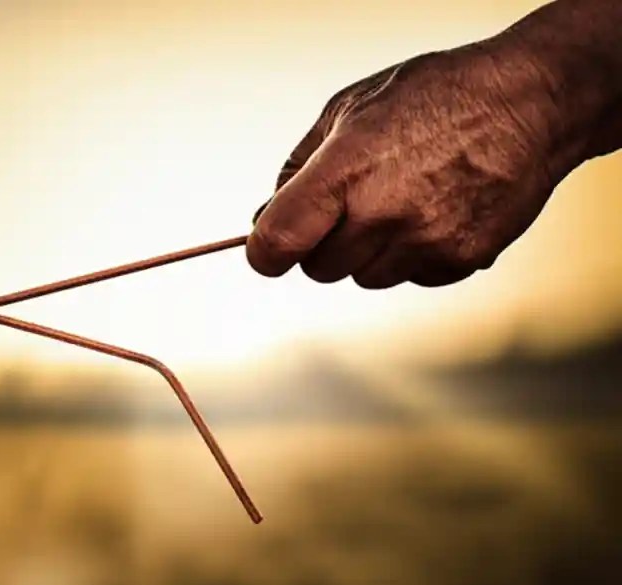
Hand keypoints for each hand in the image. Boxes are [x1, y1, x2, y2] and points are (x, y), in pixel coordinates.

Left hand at [247, 41, 587, 288]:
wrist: (529, 101)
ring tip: (401, 200)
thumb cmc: (437, 96)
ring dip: (370, 250)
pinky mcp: (460, 261)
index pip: (277, 243)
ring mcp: (424, 242)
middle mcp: (382, 213)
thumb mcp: (349, 110)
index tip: (271, 247)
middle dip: (324, 243)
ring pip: (364, 277)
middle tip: (353, 204)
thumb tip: (265, 216)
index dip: (266, 251)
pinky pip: (411, 277)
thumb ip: (299, 168)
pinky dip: (414, 254)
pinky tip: (434, 210)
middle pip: (319, 269)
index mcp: (344, 172)